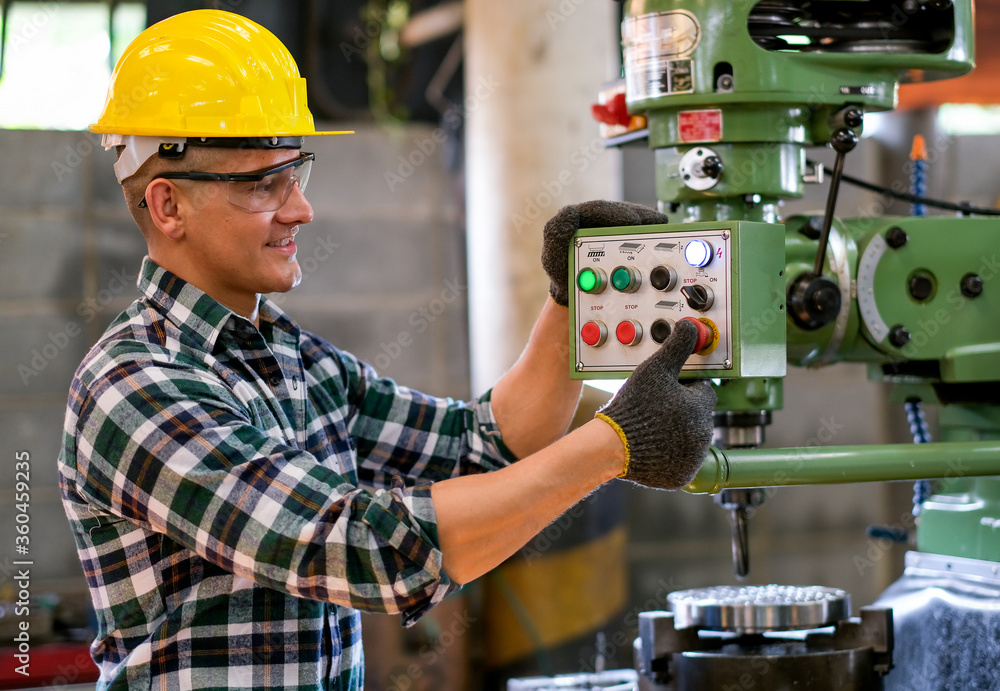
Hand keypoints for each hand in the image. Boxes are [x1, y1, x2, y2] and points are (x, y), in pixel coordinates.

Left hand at [541, 200, 668, 306]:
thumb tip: (569, 212)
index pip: (599, 209)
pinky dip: (649, 236)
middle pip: (621, 213)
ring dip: (647, 224)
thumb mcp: (553, 256)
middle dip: (639, 216)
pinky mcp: (623, 241)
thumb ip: (556, 233)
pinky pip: (638, 234)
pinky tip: (660, 237)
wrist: (573, 292)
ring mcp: (612, 231)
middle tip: (652, 224)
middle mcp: (598, 221)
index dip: (616, 212)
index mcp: (579, 219)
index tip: (631, 220)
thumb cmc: (562, 272)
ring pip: (632, 222)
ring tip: (660, 228)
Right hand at [595, 320, 715, 489]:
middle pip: (698, 415)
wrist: (612, 445)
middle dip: (682, 410)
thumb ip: (676, 346)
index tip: (669, 388)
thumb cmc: (632, 407)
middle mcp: (703, 434)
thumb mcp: (654, 369)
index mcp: (700, 407)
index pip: (703, 390)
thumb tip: (692, 327)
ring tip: (653, 427)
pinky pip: (682, 462)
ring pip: (691, 439)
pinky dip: (672, 456)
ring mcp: (693, 458)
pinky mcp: (682, 476)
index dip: (685, 386)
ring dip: (678, 433)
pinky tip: (654, 446)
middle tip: (657, 408)